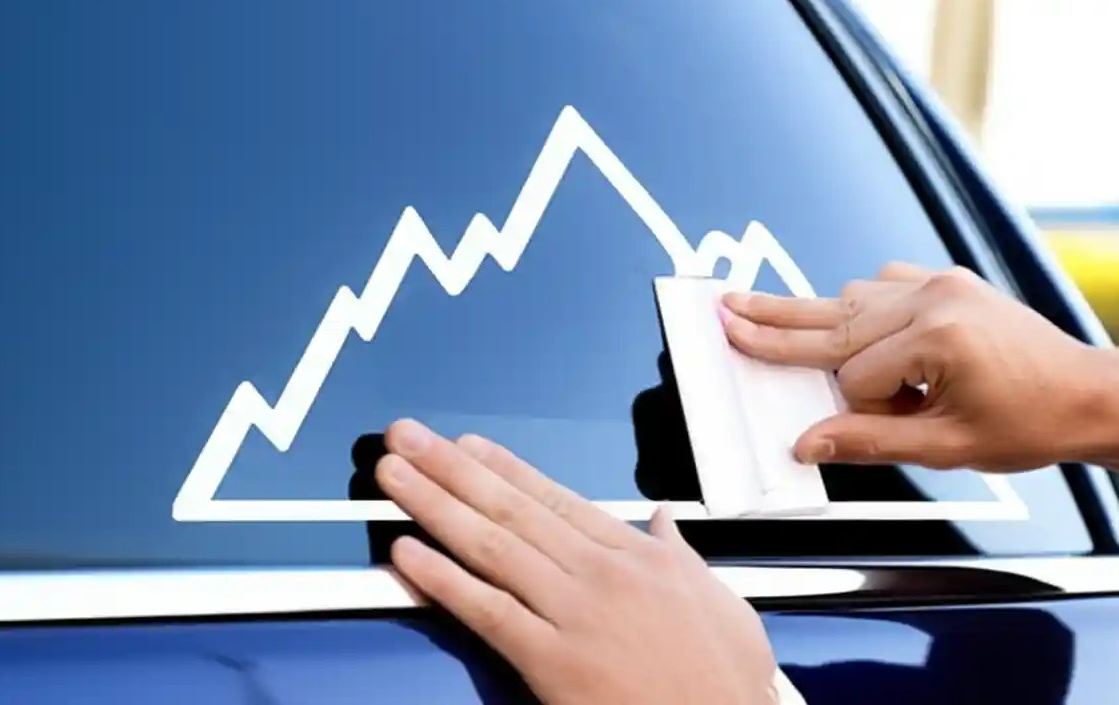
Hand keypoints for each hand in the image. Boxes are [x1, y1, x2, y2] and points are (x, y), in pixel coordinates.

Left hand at [375, 419, 780, 704]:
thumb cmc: (725, 681)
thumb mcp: (719, 601)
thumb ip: (680, 554)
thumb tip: (663, 522)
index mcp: (638, 555)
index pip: (554, 496)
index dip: (502, 467)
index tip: (465, 445)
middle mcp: (600, 573)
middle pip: (510, 508)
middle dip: (451, 468)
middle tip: (407, 438)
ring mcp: (574, 614)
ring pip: (489, 545)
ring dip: (433, 504)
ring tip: (393, 477)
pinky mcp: (553, 661)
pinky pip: (486, 610)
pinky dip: (442, 579)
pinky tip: (407, 554)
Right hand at [721, 263, 1102, 471]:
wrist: (1088, 393)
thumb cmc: (1030, 422)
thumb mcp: (948, 447)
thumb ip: (869, 442)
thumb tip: (807, 443)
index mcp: (937, 337)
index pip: (855, 377)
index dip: (864, 410)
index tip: (888, 423)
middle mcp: (933, 297)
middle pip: (831, 318)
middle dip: (772, 322)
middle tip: (722, 311)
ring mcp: (938, 282)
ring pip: (850, 299)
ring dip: (825, 325)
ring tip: (755, 313)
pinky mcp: (943, 278)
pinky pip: (880, 284)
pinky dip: (862, 309)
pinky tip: (863, 329)